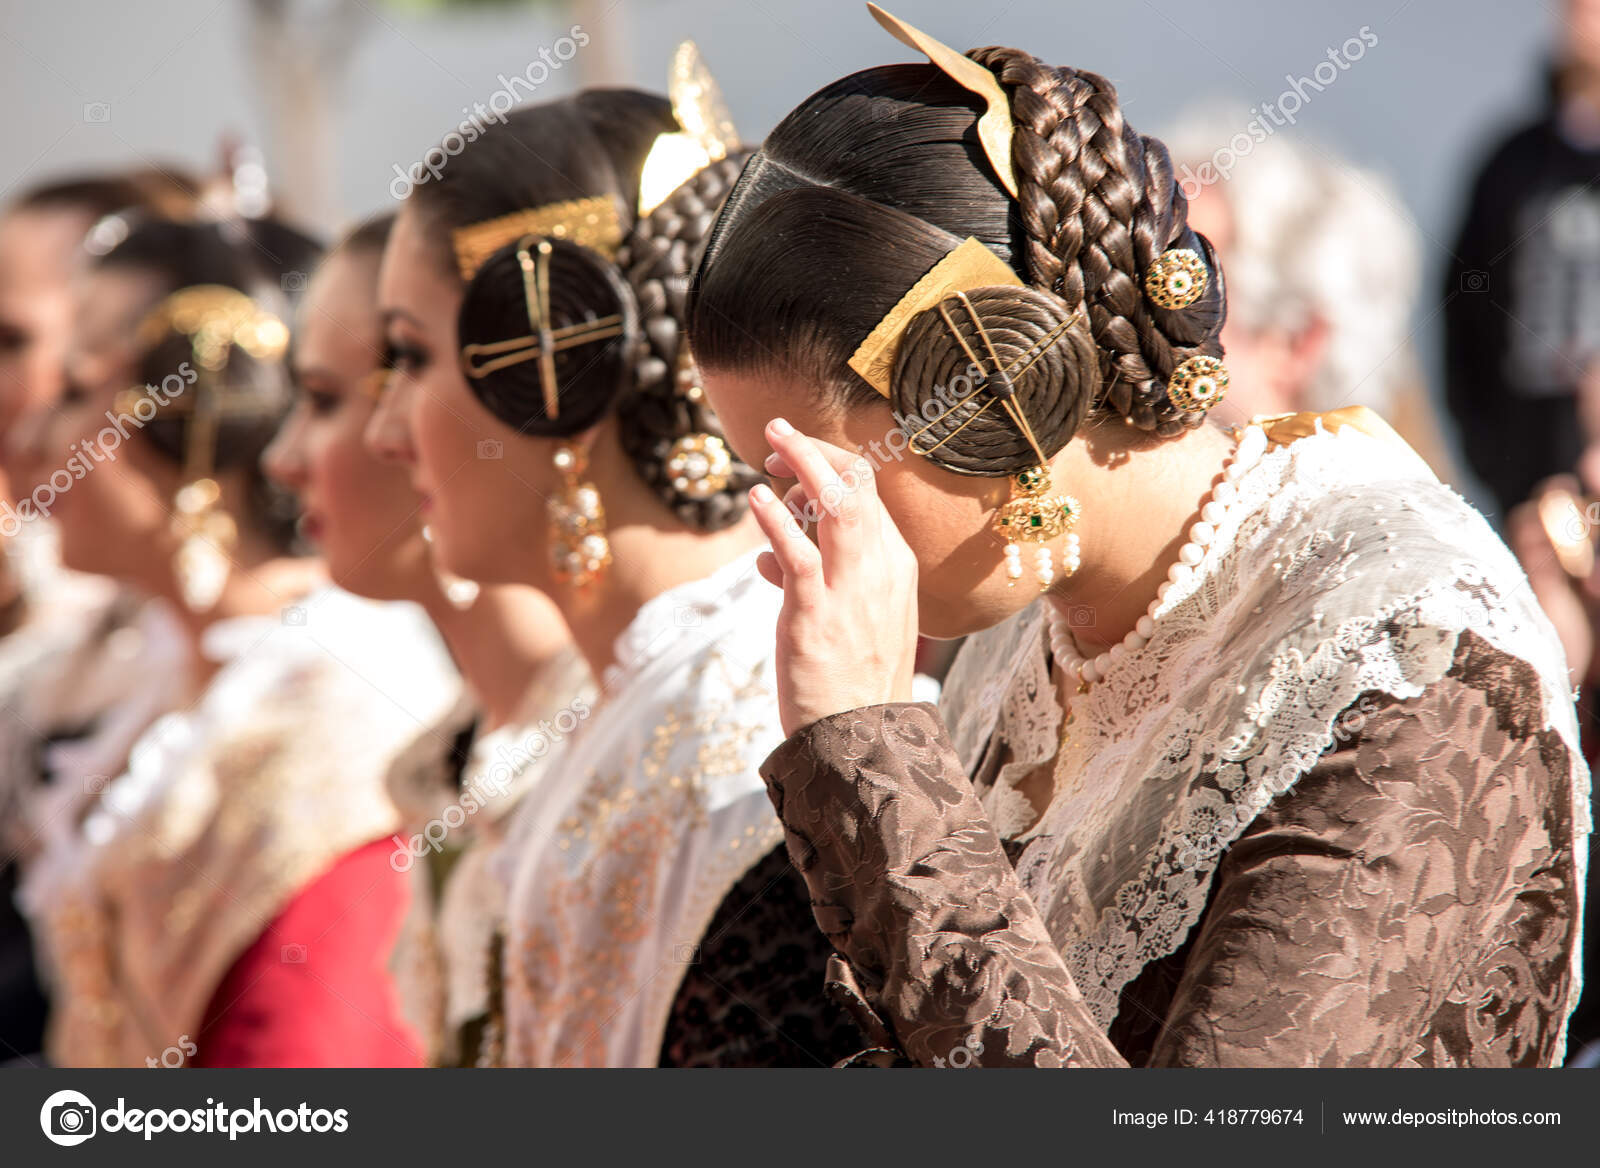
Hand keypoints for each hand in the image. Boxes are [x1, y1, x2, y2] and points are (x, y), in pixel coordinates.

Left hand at [747, 418, 918, 736]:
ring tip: (770, 442)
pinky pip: (798, 552)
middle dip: (818, 449)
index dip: (831, 465)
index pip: (870, 493)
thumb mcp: (848, 620)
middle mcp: (882, 569)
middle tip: (778, 434)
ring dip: (802, 463)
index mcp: (895, 566)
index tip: (795, 460)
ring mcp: (852, 589)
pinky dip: (776, 519)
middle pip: (858, 485)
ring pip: (837, 504)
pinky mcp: (817, 613)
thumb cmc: (853, 681)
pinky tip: (756, 499)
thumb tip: (769, 559)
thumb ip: (814, 581)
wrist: (862, 737)